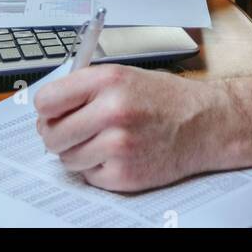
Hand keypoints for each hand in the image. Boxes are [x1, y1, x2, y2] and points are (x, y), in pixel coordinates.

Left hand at [35, 64, 228, 191]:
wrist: (205, 124)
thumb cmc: (166, 99)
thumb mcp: (126, 76)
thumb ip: (86, 89)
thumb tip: (46, 111)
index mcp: (109, 80)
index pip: (47, 100)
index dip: (48, 108)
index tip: (53, 112)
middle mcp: (112, 111)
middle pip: (51, 134)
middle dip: (58, 134)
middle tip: (75, 130)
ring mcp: (118, 145)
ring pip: (67, 158)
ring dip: (79, 152)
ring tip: (105, 140)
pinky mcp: (124, 173)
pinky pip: (87, 175)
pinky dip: (97, 168)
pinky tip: (118, 154)